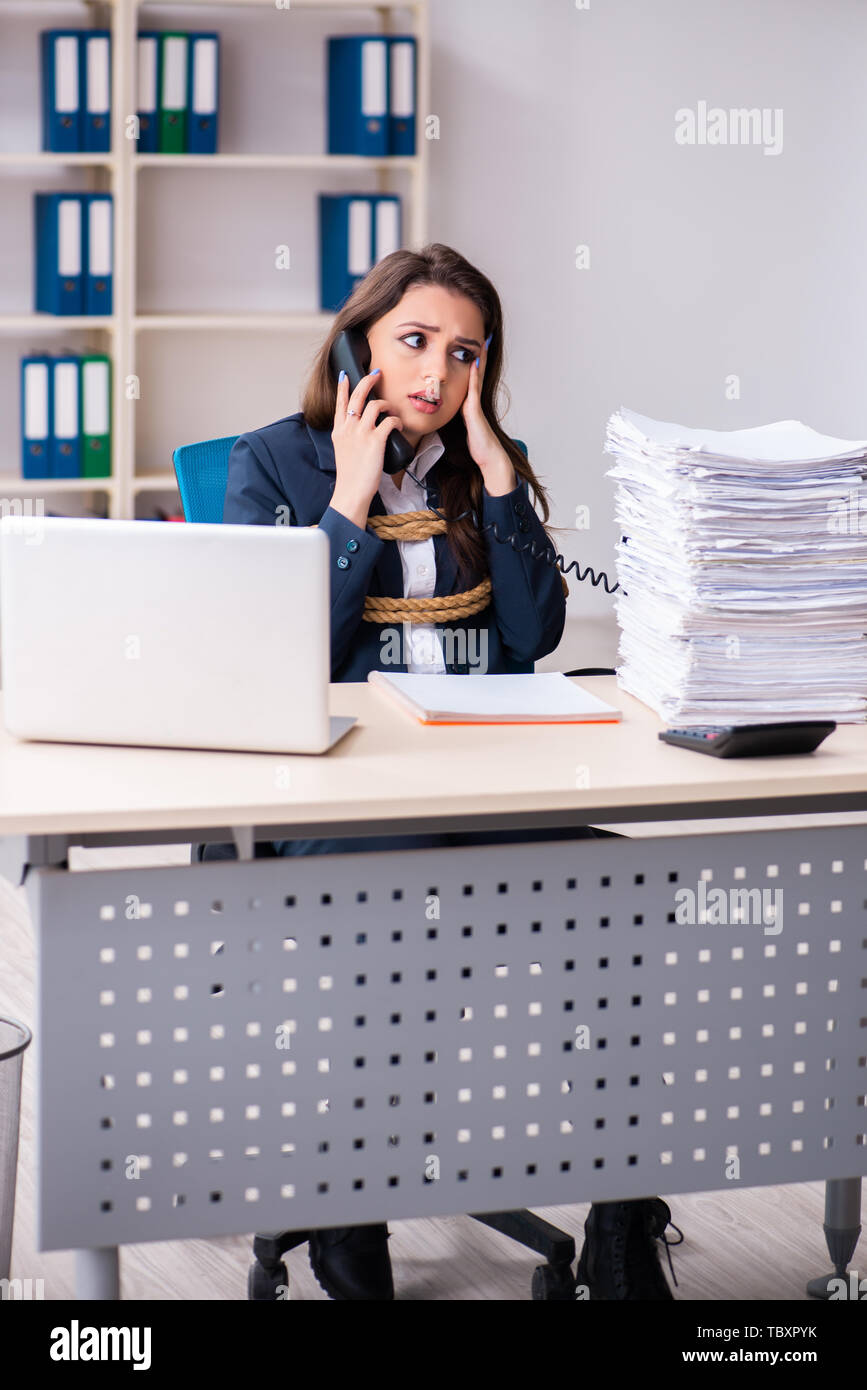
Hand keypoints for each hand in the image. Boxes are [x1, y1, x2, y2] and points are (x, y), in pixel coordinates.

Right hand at [331, 369, 402, 520]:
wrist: (351, 491)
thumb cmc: (350, 475)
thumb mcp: (343, 451)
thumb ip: (348, 437)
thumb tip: (360, 428)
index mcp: (339, 430)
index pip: (340, 402)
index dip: (343, 386)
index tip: (345, 375)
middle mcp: (348, 428)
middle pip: (358, 395)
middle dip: (368, 380)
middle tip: (377, 374)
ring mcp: (361, 433)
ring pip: (376, 405)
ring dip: (388, 405)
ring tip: (392, 411)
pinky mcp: (376, 441)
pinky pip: (390, 421)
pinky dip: (396, 421)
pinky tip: (398, 426)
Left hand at [461, 336, 516, 494]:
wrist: (489, 458)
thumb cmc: (476, 447)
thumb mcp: (460, 428)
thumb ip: (454, 418)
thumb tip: (439, 412)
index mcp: (468, 404)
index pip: (469, 378)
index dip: (469, 363)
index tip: (467, 346)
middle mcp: (473, 401)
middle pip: (476, 373)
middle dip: (476, 355)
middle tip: (480, 336)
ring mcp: (476, 405)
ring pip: (476, 377)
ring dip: (478, 359)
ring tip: (479, 341)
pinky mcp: (475, 411)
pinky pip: (474, 389)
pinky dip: (475, 375)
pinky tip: (473, 363)